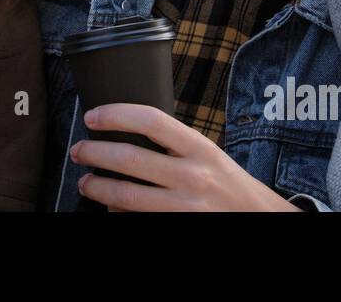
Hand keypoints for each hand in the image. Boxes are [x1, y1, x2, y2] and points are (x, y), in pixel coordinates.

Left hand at [70, 104, 301, 211]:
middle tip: (78, 150)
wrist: (262, 220)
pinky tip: (110, 208)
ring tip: (85, 182)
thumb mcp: (208, 155)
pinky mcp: (179, 226)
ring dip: (97, 188)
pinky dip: (118, 213)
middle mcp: (193, 176)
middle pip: (129, 159)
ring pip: (125, 197)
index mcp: (200, 148)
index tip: (92, 116)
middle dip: (93, 153)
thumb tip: (127, 135)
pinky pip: (136, 219)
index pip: (151, 120)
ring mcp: (185, 207)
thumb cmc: (231, 186)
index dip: (116, 114)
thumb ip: (175, 145)